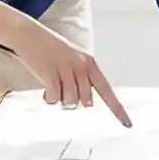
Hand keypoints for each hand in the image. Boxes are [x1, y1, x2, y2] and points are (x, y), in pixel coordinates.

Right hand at [12, 23, 130, 127]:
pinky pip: (54, 97)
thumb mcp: (74, 60)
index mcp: (90, 64)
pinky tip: (45, 90)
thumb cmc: (52, 50)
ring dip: (60, 99)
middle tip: (63, 89)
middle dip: (74, 101)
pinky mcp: (49, 72)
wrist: (30, 35)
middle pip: (86, 100)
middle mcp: (81, 66)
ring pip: (70, 101)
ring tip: (53, 87)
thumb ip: (82, 79)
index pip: (107, 91)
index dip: (117, 110)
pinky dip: (49, 98)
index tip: (128, 124)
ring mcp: (66, 69)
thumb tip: (84, 102)